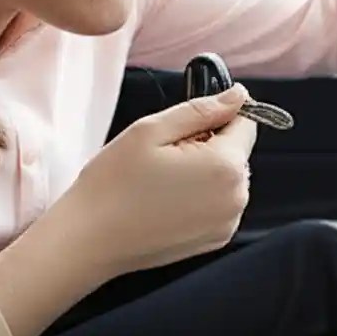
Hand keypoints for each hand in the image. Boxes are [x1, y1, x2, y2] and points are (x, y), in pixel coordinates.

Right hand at [58, 84, 258, 277]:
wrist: (90, 240)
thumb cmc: (114, 183)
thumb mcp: (152, 130)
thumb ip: (201, 109)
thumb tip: (238, 95)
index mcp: (225, 167)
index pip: (246, 122)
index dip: (217, 114)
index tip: (184, 124)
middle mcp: (237, 198)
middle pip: (236, 151)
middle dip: (208, 144)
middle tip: (163, 154)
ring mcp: (227, 223)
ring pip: (227, 178)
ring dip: (203, 170)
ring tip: (160, 180)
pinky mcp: (215, 240)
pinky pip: (218, 203)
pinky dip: (199, 195)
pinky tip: (165, 200)